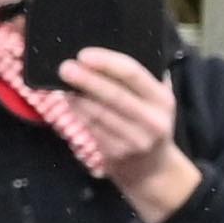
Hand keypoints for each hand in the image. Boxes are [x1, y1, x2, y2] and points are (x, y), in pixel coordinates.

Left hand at [43, 49, 199, 220]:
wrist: (153, 170)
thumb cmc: (150, 123)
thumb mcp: (158, 101)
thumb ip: (142, 80)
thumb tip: (110, 52)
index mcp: (162, 100)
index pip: (133, 74)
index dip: (107, 63)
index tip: (84, 55)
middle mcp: (151, 120)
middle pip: (113, 95)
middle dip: (86, 80)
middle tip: (64, 67)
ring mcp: (133, 141)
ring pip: (98, 114)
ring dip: (77, 98)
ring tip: (61, 83)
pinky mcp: (115, 155)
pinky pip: (91, 129)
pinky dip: (77, 113)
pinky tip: (69, 102)